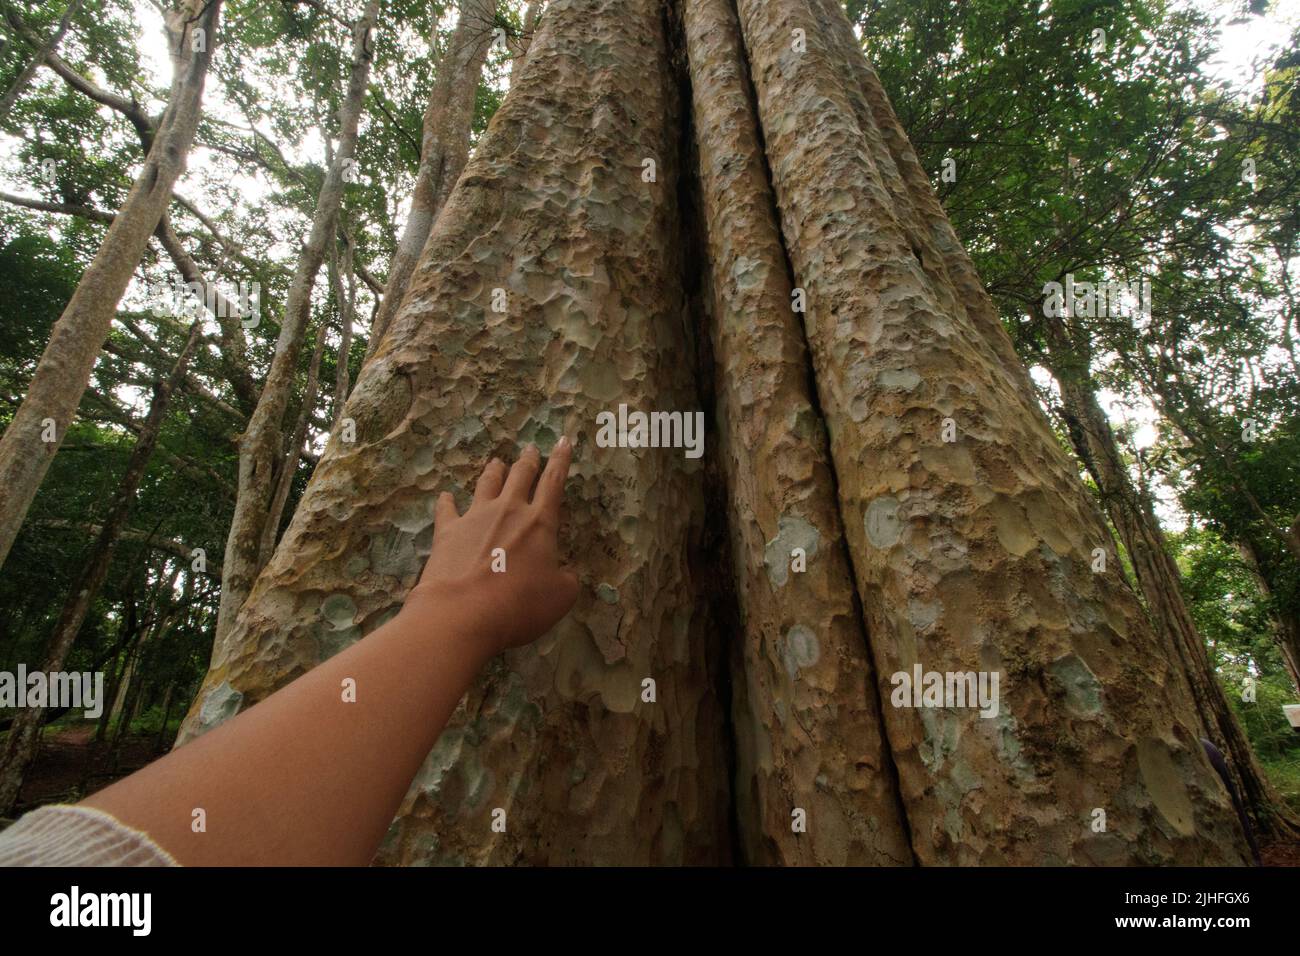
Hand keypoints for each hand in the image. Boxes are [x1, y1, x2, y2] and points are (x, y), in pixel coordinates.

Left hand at [405, 439, 579, 655]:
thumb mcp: (560, 597)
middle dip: (528, 460)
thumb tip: (564, 573)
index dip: (561, 461)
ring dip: (494, 472)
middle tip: (530, 449)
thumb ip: (566, 579)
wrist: (464, 612)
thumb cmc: (520, 605)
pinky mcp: (447, 532)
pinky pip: (447, 510)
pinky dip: (447, 502)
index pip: (554, 482)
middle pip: (520, 476)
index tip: (564, 441)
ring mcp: (475, 518)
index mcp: (540, 523)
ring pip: (486, 484)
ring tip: (496, 462)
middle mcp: (508, 511)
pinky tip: (445, 496)